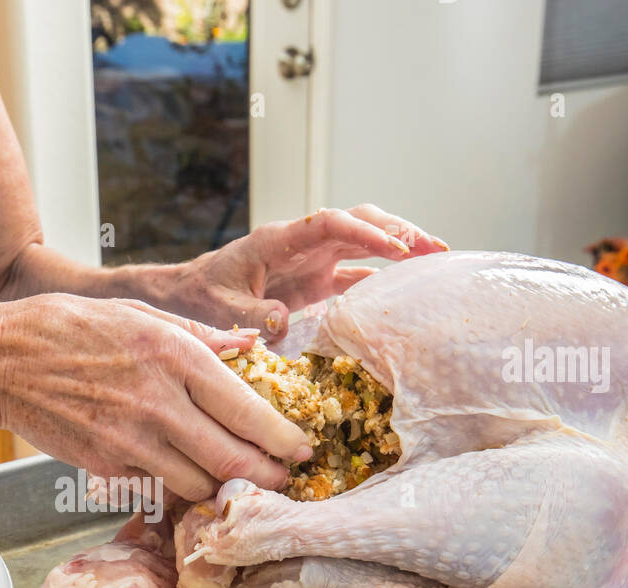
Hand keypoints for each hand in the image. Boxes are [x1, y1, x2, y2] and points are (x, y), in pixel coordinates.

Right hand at [0, 294, 313, 501]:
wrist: (2, 361)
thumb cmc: (70, 329)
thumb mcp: (141, 313)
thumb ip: (200, 334)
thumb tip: (249, 344)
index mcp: (175, 356)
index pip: (248, 410)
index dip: (282, 438)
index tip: (302, 448)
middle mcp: (160, 403)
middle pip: (233, 460)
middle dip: (267, 477)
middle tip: (284, 480)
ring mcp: (133, 441)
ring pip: (199, 484)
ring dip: (223, 487)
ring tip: (238, 482)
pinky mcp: (109, 466)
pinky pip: (159, 486)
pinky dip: (179, 486)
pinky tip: (186, 476)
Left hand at [164, 204, 446, 341]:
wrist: (189, 294)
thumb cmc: (201, 295)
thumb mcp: (221, 307)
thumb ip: (252, 315)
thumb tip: (283, 324)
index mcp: (280, 239)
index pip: (331, 223)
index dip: (363, 232)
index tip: (392, 248)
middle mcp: (302, 243)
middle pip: (359, 222)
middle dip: (398, 231)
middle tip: (434, 248)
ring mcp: (313, 260)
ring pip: (365, 243)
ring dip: (400, 249)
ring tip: (437, 258)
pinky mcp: (316, 281)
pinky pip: (356, 274)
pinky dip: (383, 278)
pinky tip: (409, 288)